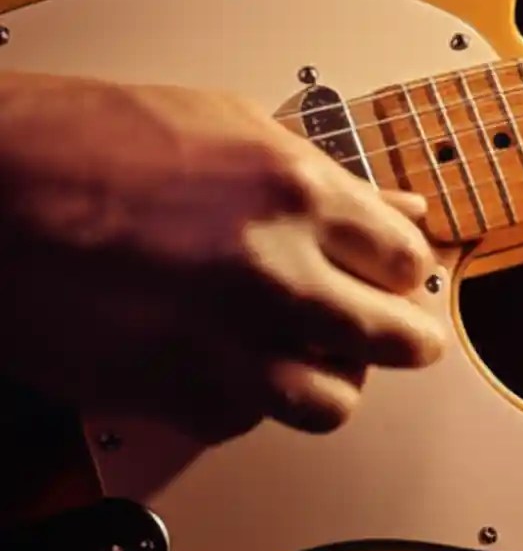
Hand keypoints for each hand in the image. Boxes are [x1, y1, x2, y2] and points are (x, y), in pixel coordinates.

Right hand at [0, 73, 445, 441]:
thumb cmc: (88, 141)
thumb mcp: (232, 127)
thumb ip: (333, 180)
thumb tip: (399, 208)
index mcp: (297, 195)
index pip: (407, 261)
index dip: (404, 271)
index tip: (396, 276)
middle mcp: (274, 276)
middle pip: (394, 340)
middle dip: (403, 337)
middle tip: (398, 335)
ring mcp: (224, 344)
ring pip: (334, 402)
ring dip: (335, 380)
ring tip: (317, 356)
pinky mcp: (171, 394)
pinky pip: (249, 422)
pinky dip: (251, 400)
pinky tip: (234, 363)